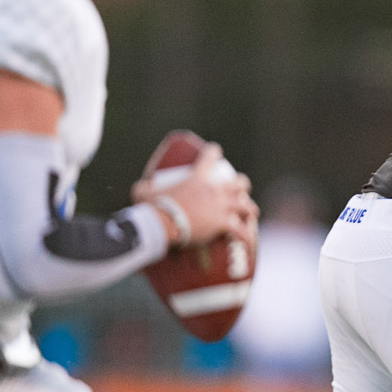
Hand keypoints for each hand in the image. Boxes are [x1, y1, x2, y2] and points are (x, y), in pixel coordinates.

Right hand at [133, 142, 257, 249]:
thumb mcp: (144, 191)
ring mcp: (221, 206)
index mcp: (197, 179)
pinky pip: (242, 230)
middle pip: (238, 183)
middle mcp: (214, 190)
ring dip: (250, 208)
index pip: (209, 158)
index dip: (214, 152)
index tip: (216, 151)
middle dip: (242, 184)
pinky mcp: (223, 223)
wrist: (163, 223)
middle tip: (240, 189)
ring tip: (251, 212)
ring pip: (245, 205)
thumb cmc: (152, 207)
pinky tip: (250, 241)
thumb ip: (144, 187)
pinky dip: (247, 236)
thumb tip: (140, 187)